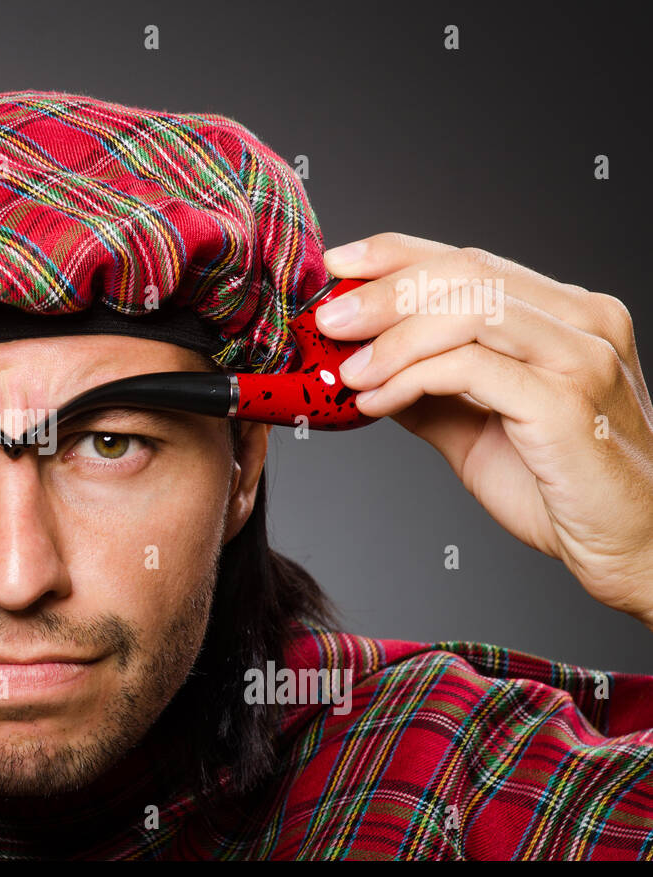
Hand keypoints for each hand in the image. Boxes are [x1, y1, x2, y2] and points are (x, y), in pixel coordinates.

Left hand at [318, 232, 652, 627]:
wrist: (630, 547)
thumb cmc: (559, 489)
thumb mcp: (474, 426)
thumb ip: (427, 388)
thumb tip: (358, 364)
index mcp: (566, 314)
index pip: (470, 259)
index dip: (395, 255)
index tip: (337, 267)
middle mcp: (582, 322)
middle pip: (466, 272)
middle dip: (382, 292)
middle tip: (328, 322)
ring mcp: (581, 358)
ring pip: (468, 310)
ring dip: (392, 338)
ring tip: (348, 373)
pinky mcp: (566, 402)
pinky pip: (470, 369)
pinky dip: (411, 378)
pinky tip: (378, 402)